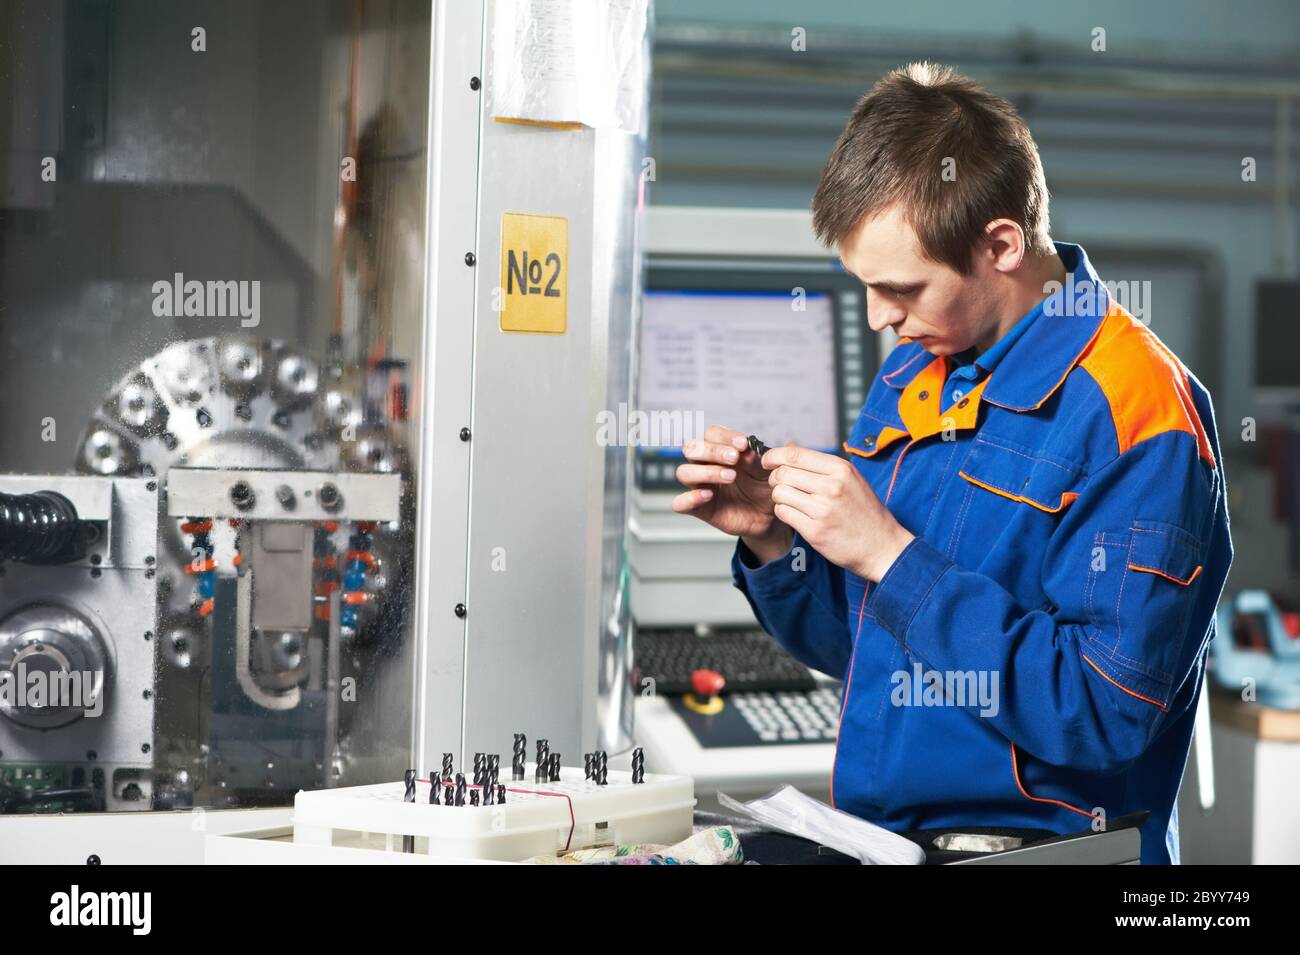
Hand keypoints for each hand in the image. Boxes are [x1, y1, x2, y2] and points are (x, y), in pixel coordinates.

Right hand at [672, 425, 790, 559]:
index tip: (743, 444)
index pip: (710, 434)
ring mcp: (700, 486)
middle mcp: (705, 465)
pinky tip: (707, 495)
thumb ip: (758, 458)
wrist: (769, 515)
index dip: (724, 436)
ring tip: (730, 476)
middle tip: (734, 458)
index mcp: (719, 450)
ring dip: (706, 471)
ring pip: (684, 472)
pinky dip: (689, 498)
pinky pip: (680, 503)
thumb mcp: (767, 470)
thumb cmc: (764, 487)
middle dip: (712, 450)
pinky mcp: (699, 508)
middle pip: (691, 448)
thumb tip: (748, 449)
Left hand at [762, 444, 913, 580]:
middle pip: (782, 474)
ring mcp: (823, 510)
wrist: (882, 545)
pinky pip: (783, 514)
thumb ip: (821, 466)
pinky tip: (796, 515)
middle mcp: (832, 486)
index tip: (767, 460)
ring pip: (779, 494)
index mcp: (840, 469)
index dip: (774, 456)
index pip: (795, 455)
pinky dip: (784, 513)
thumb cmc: (864, 511)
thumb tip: (787, 449)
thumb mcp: (851, 479)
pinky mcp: (815, 531)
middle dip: (775, 479)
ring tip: (792, 501)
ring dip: (780, 497)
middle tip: (781, 485)